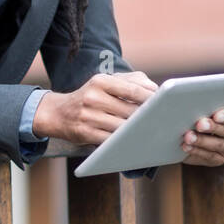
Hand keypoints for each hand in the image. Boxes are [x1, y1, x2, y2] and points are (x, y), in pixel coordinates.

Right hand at [32, 70, 157, 143]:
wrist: (58, 113)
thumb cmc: (91, 97)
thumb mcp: (105, 82)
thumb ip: (132, 81)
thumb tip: (155, 90)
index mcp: (100, 81)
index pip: (132, 90)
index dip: (150, 99)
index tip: (165, 105)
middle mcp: (93, 97)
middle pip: (129, 110)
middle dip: (146, 117)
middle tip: (163, 122)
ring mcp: (88, 116)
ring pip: (122, 127)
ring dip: (137, 131)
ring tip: (152, 133)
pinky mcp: (84, 133)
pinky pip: (110, 140)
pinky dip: (124, 142)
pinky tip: (134, 142)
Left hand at [180, 104, 223, 166]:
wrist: (186, 136)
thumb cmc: (197, 116)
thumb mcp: (202, 110)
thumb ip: (206, 108)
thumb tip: (196, 104)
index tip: (217, 116)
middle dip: (214, 127)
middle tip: (200, 124)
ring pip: (220, 144)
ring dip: (202, 140)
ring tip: (188, 136)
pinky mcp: (219, 158)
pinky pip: (210, 156)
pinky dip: (197, 151)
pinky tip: (187, 146)